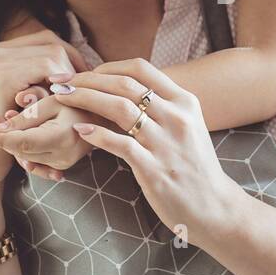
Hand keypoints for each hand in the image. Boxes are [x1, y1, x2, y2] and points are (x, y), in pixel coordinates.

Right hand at [0, 30, 88, 195]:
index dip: (68, 55)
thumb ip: (35, 79)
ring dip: (68, 76)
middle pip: (50, 43)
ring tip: (75, 95)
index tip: (82, 76)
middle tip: (85, 85)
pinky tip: (63, 101)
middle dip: (72, 63)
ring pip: (52, 55)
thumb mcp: (19, 98)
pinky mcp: (2, 78)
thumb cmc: (5, 132)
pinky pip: (46, 69)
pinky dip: (59, 85)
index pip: (44, 39)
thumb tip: (71, 69)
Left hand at [0, 96, 101, 178]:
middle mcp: (62, 156)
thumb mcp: (53, 102)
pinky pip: (35, 158)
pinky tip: (13, 132)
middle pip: (21, 151)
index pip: (22, 142)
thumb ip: (27, 115)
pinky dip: (22, 147)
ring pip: (26, 156)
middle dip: (3, 137)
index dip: (0, 139)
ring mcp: (62, 163)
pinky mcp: (61, 165)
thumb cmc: (82, 102)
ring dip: (11, 141)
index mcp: (61, 138)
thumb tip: (0, 128)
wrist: (107, 117)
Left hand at [50, 58, 245, 245]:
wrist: (214, 207)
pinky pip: (120, 144)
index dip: (106, 67)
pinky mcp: (154, 169)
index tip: (83, 73)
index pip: (140, 69)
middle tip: (61, 83)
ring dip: (84, 99)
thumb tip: (127, 88)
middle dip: (87, 80)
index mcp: (185, 101)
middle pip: (124, 85)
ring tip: (62, 99)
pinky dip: (96, 134)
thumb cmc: (194, 166)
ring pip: (119, 108)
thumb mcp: (187, 126)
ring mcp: (166, 143)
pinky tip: (79, 130)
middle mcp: (177, 117)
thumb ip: (163, 106)